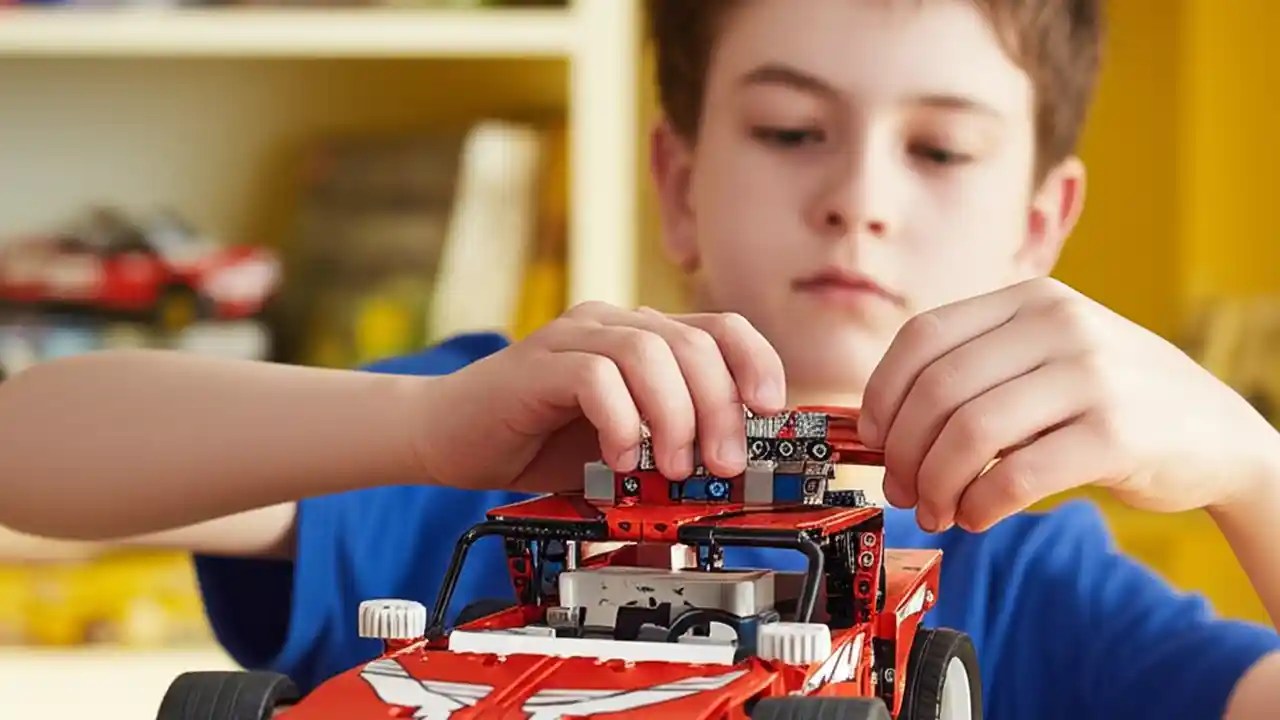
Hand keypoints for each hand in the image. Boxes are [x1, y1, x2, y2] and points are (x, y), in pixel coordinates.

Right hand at [414, 302, 786, 491]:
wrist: (451, 437)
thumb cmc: (539, 442)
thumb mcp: (627, 444)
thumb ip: (672, 442)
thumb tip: (736, 467)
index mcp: (642, 336)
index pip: (721, 328)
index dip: (756, 363)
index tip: (769, 411)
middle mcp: (612, 323)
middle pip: (692, 344)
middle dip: (720, 408)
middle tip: (721, 463)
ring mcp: (573, 337)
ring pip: (649, 352)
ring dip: (675, 416)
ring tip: (674, 465)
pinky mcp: (538, 363)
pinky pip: (595, 377)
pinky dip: (620, 420)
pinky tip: (620, 455)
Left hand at [857, 278, 1279, 532]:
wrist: (1216, 433)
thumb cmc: (1109, 401)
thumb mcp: (1045, 356)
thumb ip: (975, 374)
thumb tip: (882, 431)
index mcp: (1030, 297)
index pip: (922, 336)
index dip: (882, 393)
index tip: (871, 437)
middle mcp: (1059, 324)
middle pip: (937, 390)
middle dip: (903, 452)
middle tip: (902, 490)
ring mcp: (1091, 374)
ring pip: (969, 433)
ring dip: (937, 485)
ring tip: (938, 510)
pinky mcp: (1116, 433)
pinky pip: (1016, 476)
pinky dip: (980, 506)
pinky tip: (977, 518)